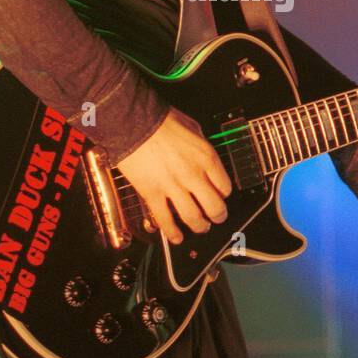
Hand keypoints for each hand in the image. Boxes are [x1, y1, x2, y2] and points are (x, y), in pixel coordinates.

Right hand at [116, 108, 232, 244]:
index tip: (220, 196)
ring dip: (199, 227)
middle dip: (218, 216)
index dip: (223, 194)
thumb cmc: (160, 120)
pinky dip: (173, 233)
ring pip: (193, 218)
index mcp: (206, 158)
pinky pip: (165, 220)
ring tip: (200, 228)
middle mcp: (193, 175)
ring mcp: (173, 187)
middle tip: (216, 217)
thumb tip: (202, 154)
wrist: (132, 121)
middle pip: (214, 207)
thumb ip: (201, 145)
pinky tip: (176, 237)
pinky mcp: (152, 194)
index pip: (225, 187)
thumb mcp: (192, 127)